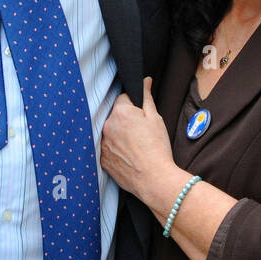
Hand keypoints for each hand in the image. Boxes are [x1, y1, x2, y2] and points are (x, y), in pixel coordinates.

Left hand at [100, 77, 177, 199]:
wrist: (154, 178)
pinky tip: (129, 156)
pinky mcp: (103, 160)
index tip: (142, 117)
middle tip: (141, 133)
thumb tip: (144, 81)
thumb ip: (146, 97)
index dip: (135, 106)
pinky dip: (116, 150)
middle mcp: (107, 126)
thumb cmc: (157, 148)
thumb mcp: (155, 118)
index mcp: (120, 112)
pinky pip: (108, 148)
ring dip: (120, 135)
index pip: (123, 99)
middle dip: (126, 120)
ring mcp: (103, 144)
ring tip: (136, 146)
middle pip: (115, 116)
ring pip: (111, 132)